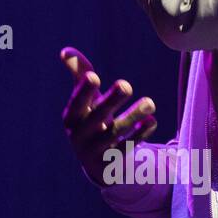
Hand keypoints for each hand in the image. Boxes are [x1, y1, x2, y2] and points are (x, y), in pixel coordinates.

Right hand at [60, 46, 157, 185]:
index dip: (83, 91)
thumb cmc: (92, 121)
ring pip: (115, 134)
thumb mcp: (86, 102)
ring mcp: (95, 153)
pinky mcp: (110, 166)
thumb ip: (79, 76)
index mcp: (72, 118)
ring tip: (150, 103)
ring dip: (133, 116)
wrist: (98, 163)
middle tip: (126, 84)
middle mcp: (79, 136)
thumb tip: (65, 52)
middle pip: (97, 118)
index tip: (94, 76)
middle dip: (111, 101)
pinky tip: (152, 121)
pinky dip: (140, 134)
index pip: (77, 103)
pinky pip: (126, 149)